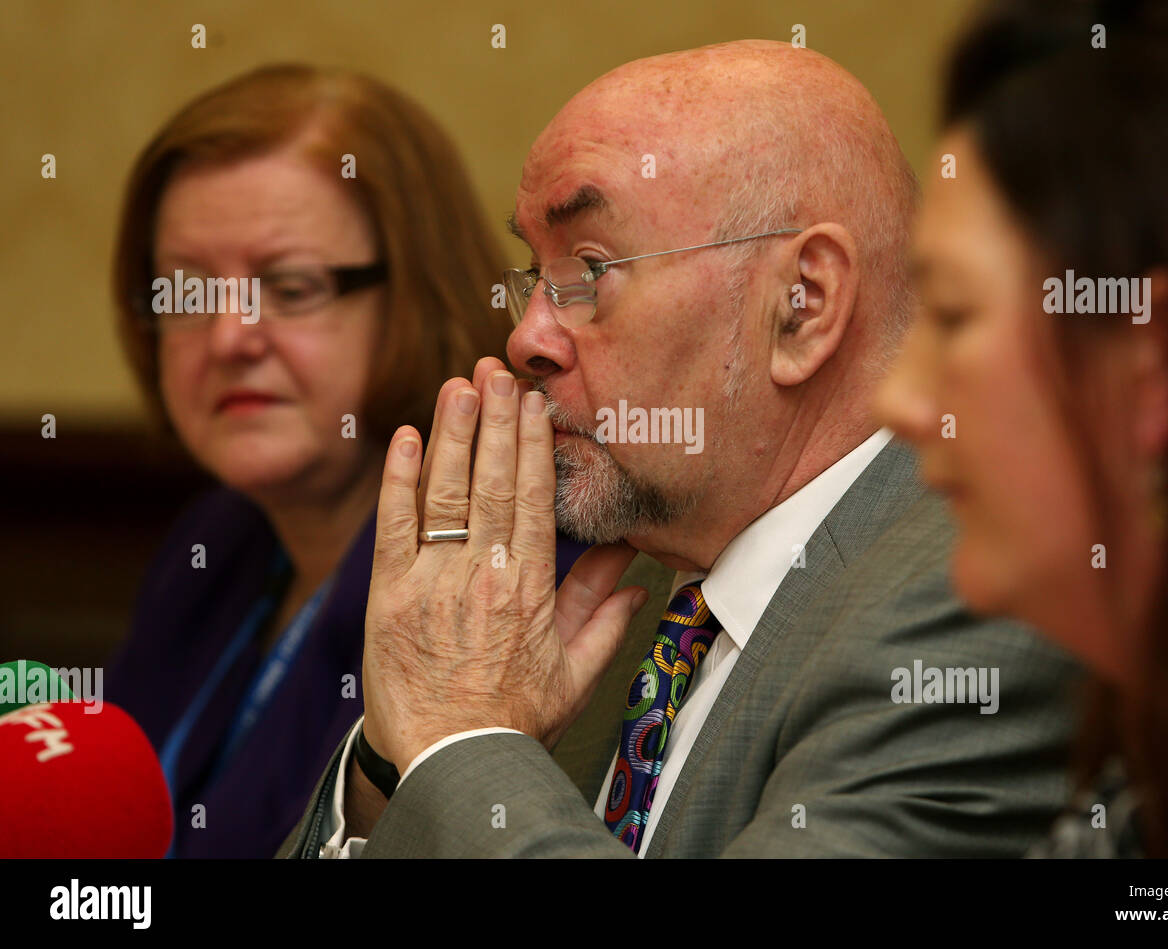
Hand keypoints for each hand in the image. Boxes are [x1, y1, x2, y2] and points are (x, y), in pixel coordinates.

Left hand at [359, 356, 649, 774]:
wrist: (449, 762)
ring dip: (453, 435)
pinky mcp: (389, 597)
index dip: (534, 446)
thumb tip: (637, 575)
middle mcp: (481, 578)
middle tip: (498, 371)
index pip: (534, 501)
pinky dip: (398, 480)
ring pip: (444, 495)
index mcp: (529, 590)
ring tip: (460, 384)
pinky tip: (407, 437)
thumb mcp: (574, 675)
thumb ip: (605, 619)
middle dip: (496, 422)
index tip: (536, 403)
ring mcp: (431, 584)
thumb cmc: (512, 720)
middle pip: (491, 484)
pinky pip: (394, 528)